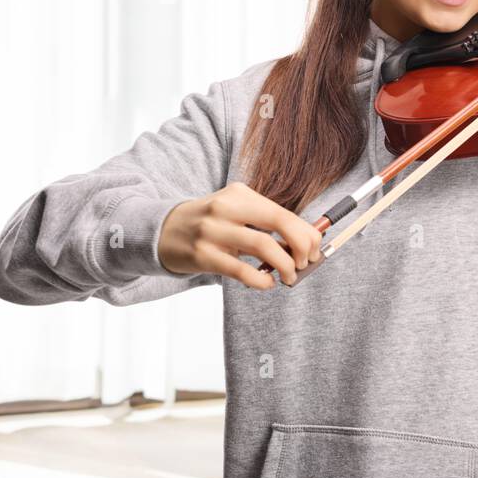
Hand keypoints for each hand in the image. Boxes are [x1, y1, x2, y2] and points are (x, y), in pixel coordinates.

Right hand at [158, 182, 324, 288]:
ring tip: (290, 277)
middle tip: (306, 264)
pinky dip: (261, 280)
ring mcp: (212, 231)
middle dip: (302, 246)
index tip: (316, 250)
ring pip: (263, 246)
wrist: (161, 231)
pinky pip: (241, 270)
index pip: (284, 213)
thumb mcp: (236, 214)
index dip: (307, 234)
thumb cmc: (210, 225)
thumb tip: (306, 244)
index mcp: (240, 195)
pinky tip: (267, 283)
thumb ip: (266, 226)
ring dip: (285, 266)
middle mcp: (226, 208)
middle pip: (280, 223)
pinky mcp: (202, 255)